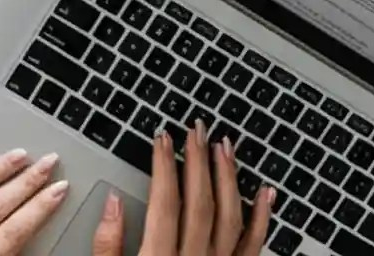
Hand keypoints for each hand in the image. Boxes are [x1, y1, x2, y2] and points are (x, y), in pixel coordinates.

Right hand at [92, 121, 275, 255]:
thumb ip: (108, 246)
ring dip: (230, 179)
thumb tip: (114, 203)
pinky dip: (263, 217)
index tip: (162, 138)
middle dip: (198, 162)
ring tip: (226, 147)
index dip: (164, 165)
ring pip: (232, 218)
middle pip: (201, 203)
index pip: (165, 203)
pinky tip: (266, 192)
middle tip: (195, 129)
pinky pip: (255, 246)